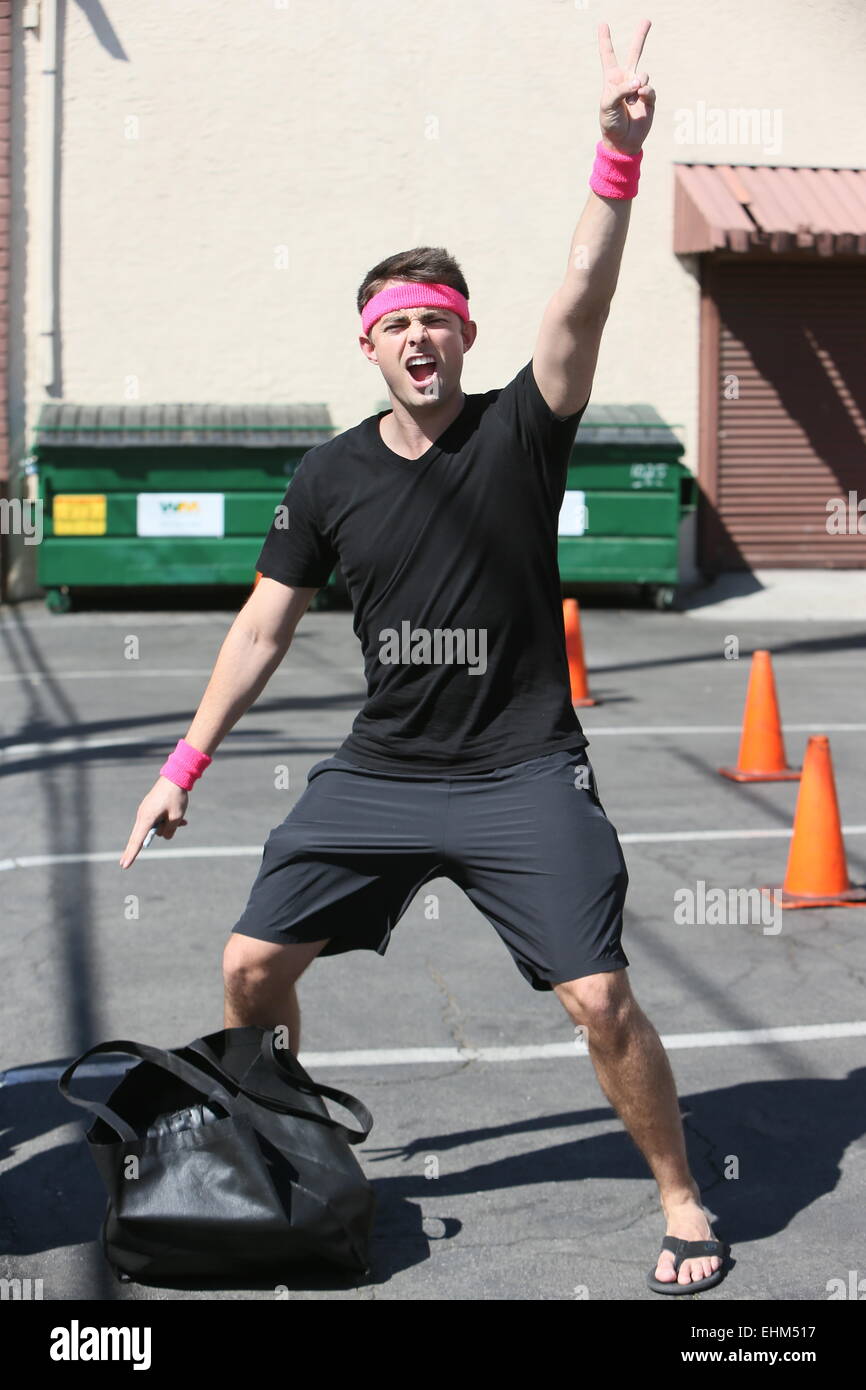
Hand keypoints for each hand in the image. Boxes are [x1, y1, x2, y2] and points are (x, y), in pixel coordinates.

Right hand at [119, 777, 188, 868]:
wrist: (176, 776)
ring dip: (167, 826)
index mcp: (147, 819)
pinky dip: (168, 821)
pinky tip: (183, 821)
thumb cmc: (176, 797)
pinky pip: (159, 820)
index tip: (124, 865)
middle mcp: (143, 815)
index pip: (137, 840)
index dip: (131, 854)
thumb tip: (164, 836)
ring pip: (156, 827)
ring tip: (182, 819)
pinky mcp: (151, 808)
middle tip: (125, 863)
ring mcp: (146, 811)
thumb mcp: (176, 818)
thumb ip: (169, 831)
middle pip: (145, 835)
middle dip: (147, 842)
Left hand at [598, 18, 654, 154]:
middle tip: (647, 20)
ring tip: (632, 97)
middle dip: (641, 36)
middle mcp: (626, 80)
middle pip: (635, 53)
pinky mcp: (649, 98)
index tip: (602, 24)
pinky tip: (639, 100)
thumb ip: (619, 90)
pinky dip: (644, 93)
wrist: (623, 142)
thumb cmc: (610, 123)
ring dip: (637, 84)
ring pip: (643, 73)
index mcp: (612, 79)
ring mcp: (638, 88)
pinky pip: (649, 88)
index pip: (608, 55)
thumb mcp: (607, 105)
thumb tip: (638, 81)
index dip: (605, 40)